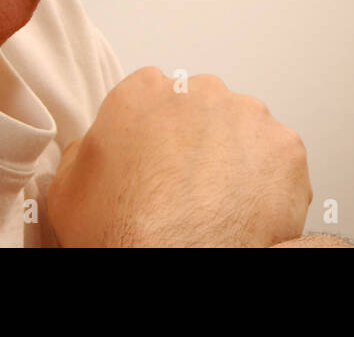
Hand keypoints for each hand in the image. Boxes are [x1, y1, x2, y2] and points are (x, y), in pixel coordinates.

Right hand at [47, 67, 310, 245]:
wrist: (183, 260)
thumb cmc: (126, 233)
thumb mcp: (68, 191)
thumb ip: (86, 152)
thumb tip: (97, 148)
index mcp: (143, 94)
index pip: (149, 96)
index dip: (151, 132)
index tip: (152, 158)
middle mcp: (199, 93)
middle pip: (199, 108)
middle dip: (195, 138)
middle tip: (183, 186)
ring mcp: (248, 116)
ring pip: (242, 128)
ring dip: (233, 156)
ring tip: (216, 202)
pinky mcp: (284, 145)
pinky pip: (276, 157)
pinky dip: (266, 180)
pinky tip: (244, 207)